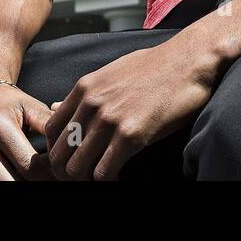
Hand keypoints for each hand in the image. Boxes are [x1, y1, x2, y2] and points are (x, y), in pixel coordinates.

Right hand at [0, 79, 54, 180]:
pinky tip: (13, 179)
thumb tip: (73, 143)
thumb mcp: (30, 106)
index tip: (61, 174)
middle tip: (52, 182)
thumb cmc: (7, 102)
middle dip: (34, 186)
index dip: (49, 174)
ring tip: (34, 182)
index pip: (28, 165)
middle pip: (11, 182)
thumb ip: (50, 123)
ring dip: (17, 189)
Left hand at [43, 37, 218, 179]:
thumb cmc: (156, 66)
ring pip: (77, 168)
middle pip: (59, 154)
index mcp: (85, 88)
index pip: (51, 130)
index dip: (58, 151)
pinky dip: (108, 181)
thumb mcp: (113, 72)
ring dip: (87, 179)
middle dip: (68, 171)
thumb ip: (85, 93)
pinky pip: (103, 173)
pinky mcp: (131, 135)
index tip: (74, 159)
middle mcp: (91, 104)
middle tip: (86, 176)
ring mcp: (110, 119)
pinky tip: (120, 177)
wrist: (190, 59)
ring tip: (104, 177)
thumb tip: (55, 106)